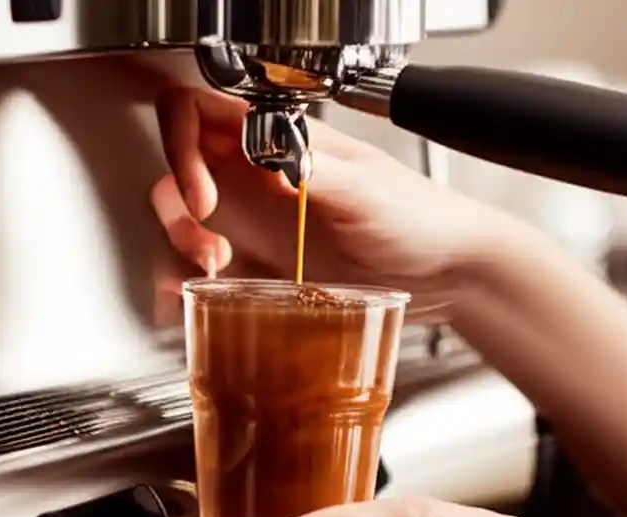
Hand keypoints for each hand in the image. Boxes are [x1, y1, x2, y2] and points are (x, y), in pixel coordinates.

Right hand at [150, 88, 542, 307]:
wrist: (449, 275)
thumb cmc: (422, 219)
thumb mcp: (368, 190)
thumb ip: (315, 170)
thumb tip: (268, 156)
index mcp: (279, 140)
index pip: (199, 115)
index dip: (182, 147)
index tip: (204, 195)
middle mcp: (259, 176)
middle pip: (179, 167)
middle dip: (177, 203)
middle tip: (207, 237)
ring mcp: (258, 220)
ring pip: (185, 216)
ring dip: (183, 241)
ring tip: (216, 266)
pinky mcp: (262, 265)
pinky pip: (208, 265)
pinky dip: (193, 278)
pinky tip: (211, 291)